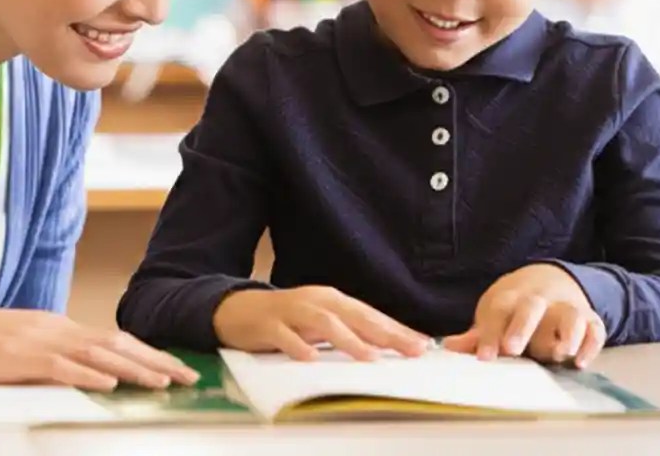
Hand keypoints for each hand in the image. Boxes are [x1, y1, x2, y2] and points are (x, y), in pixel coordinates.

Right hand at [0, 301, 198, 390]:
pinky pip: (59, 367)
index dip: (146, 353)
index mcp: (53, 327)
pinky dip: (88, 375)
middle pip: (114, 343)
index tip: (174, 368)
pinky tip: (110, 385)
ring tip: (164, 382)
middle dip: (155, 360)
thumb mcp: (14, 347)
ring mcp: (34, 341)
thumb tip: (78, 372)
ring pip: (96, 354)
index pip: (109, 339)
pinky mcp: (15, 357)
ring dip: (134, 369)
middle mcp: (51, 328)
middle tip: (188, 376)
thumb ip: (47, 356)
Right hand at [212, 286, 430, 360]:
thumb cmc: (286, 318)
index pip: (370, 314)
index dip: (396, 329)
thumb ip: (347, 329)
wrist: (238, 309)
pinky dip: (298, 346)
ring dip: (348, 340)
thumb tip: (385, 345)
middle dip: (385, 333)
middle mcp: (316, 301)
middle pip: (355, 316)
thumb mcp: (319, 321)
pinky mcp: (268, 324)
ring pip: (324, 323)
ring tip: (369, 356)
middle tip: (410, 350)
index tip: (422, 345)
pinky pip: (285, 336)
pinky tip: (311, 358)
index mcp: (332, 300)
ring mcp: (292, 311)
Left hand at [443, 264, 605, 368]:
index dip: (489, 335)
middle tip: (512, 349)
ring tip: (556, 354)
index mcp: (510, 297)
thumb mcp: (494, 316)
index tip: (484, 357)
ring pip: (569, 315)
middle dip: (521, 327)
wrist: (548, 278)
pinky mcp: (589, 318)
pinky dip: (591, 344)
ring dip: (565, 334)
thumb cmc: (514, 308)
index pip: (498, 312)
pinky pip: (595, 329)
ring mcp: (566, 307)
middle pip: (531, 307)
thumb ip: (477, 336)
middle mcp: (539, 299)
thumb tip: (449, 347)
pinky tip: (580, 361)